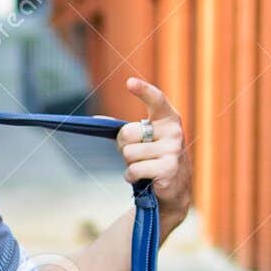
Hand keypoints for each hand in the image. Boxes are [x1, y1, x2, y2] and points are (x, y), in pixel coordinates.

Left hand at [116, 77, 191, 230]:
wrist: (175, 187)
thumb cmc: (154, 157)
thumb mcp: (143, 139)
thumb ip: (123, 128)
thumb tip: (96, 120)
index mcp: (168, 118)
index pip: (156, 99)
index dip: (143, 90)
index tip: (130, 82)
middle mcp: (173, 131)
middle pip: (127, 133)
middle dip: (123, 146)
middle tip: (135, 153)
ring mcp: (173, 150)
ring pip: (129, 154)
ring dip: (129, 164)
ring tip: (144, 167)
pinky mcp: (168, 169)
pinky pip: (133, 170)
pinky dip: (132, 177)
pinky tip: (144, 178)